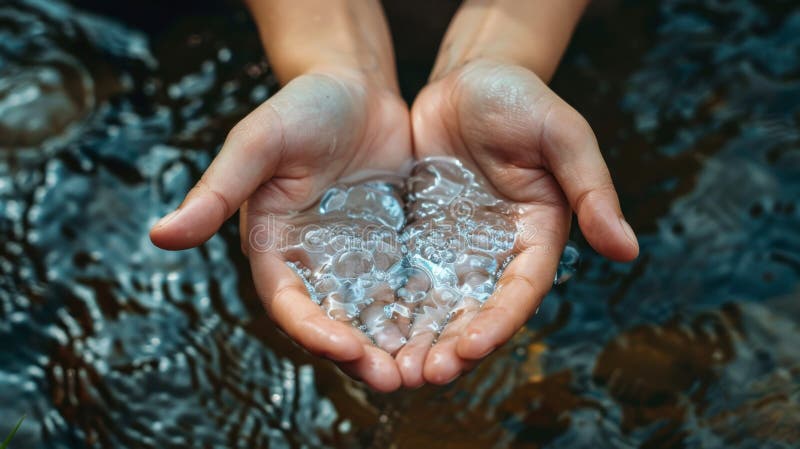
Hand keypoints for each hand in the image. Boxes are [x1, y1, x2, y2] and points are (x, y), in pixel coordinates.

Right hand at [150, 68, 411, 390]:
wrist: (355, 87)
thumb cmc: (301, 106)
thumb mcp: (259, 141)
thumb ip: (217, 190)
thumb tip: (159, 236)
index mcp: (275, 246)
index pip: (289, 302)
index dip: (312, 330)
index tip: (346, 348)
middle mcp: (313, 262)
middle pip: (332, 322)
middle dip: (358, 355)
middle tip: (393, 378)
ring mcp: (354, 259)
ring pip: (370, 315)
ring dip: (392, 346)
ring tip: (423, 369)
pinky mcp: (390, 250)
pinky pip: (404, 289)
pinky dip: (419, 314)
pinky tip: (447, 331)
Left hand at [397, 59, 638, 386]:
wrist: (465, 79)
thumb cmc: (519, 98)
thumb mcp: (561, 133)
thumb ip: (592, 188)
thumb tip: (627, 251)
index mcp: (538, 234)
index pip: (522, 289)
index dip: (499, 322)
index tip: (469, 347)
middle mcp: (500, 251)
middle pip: (479, 311)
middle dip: (455, 346)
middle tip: (423, 374)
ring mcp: (460, 249)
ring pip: (442, 307)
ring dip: (423, 340)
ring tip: (395, 370)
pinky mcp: (424, 241)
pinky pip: (410, 282)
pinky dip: (396, 310)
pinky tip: (372, 332)